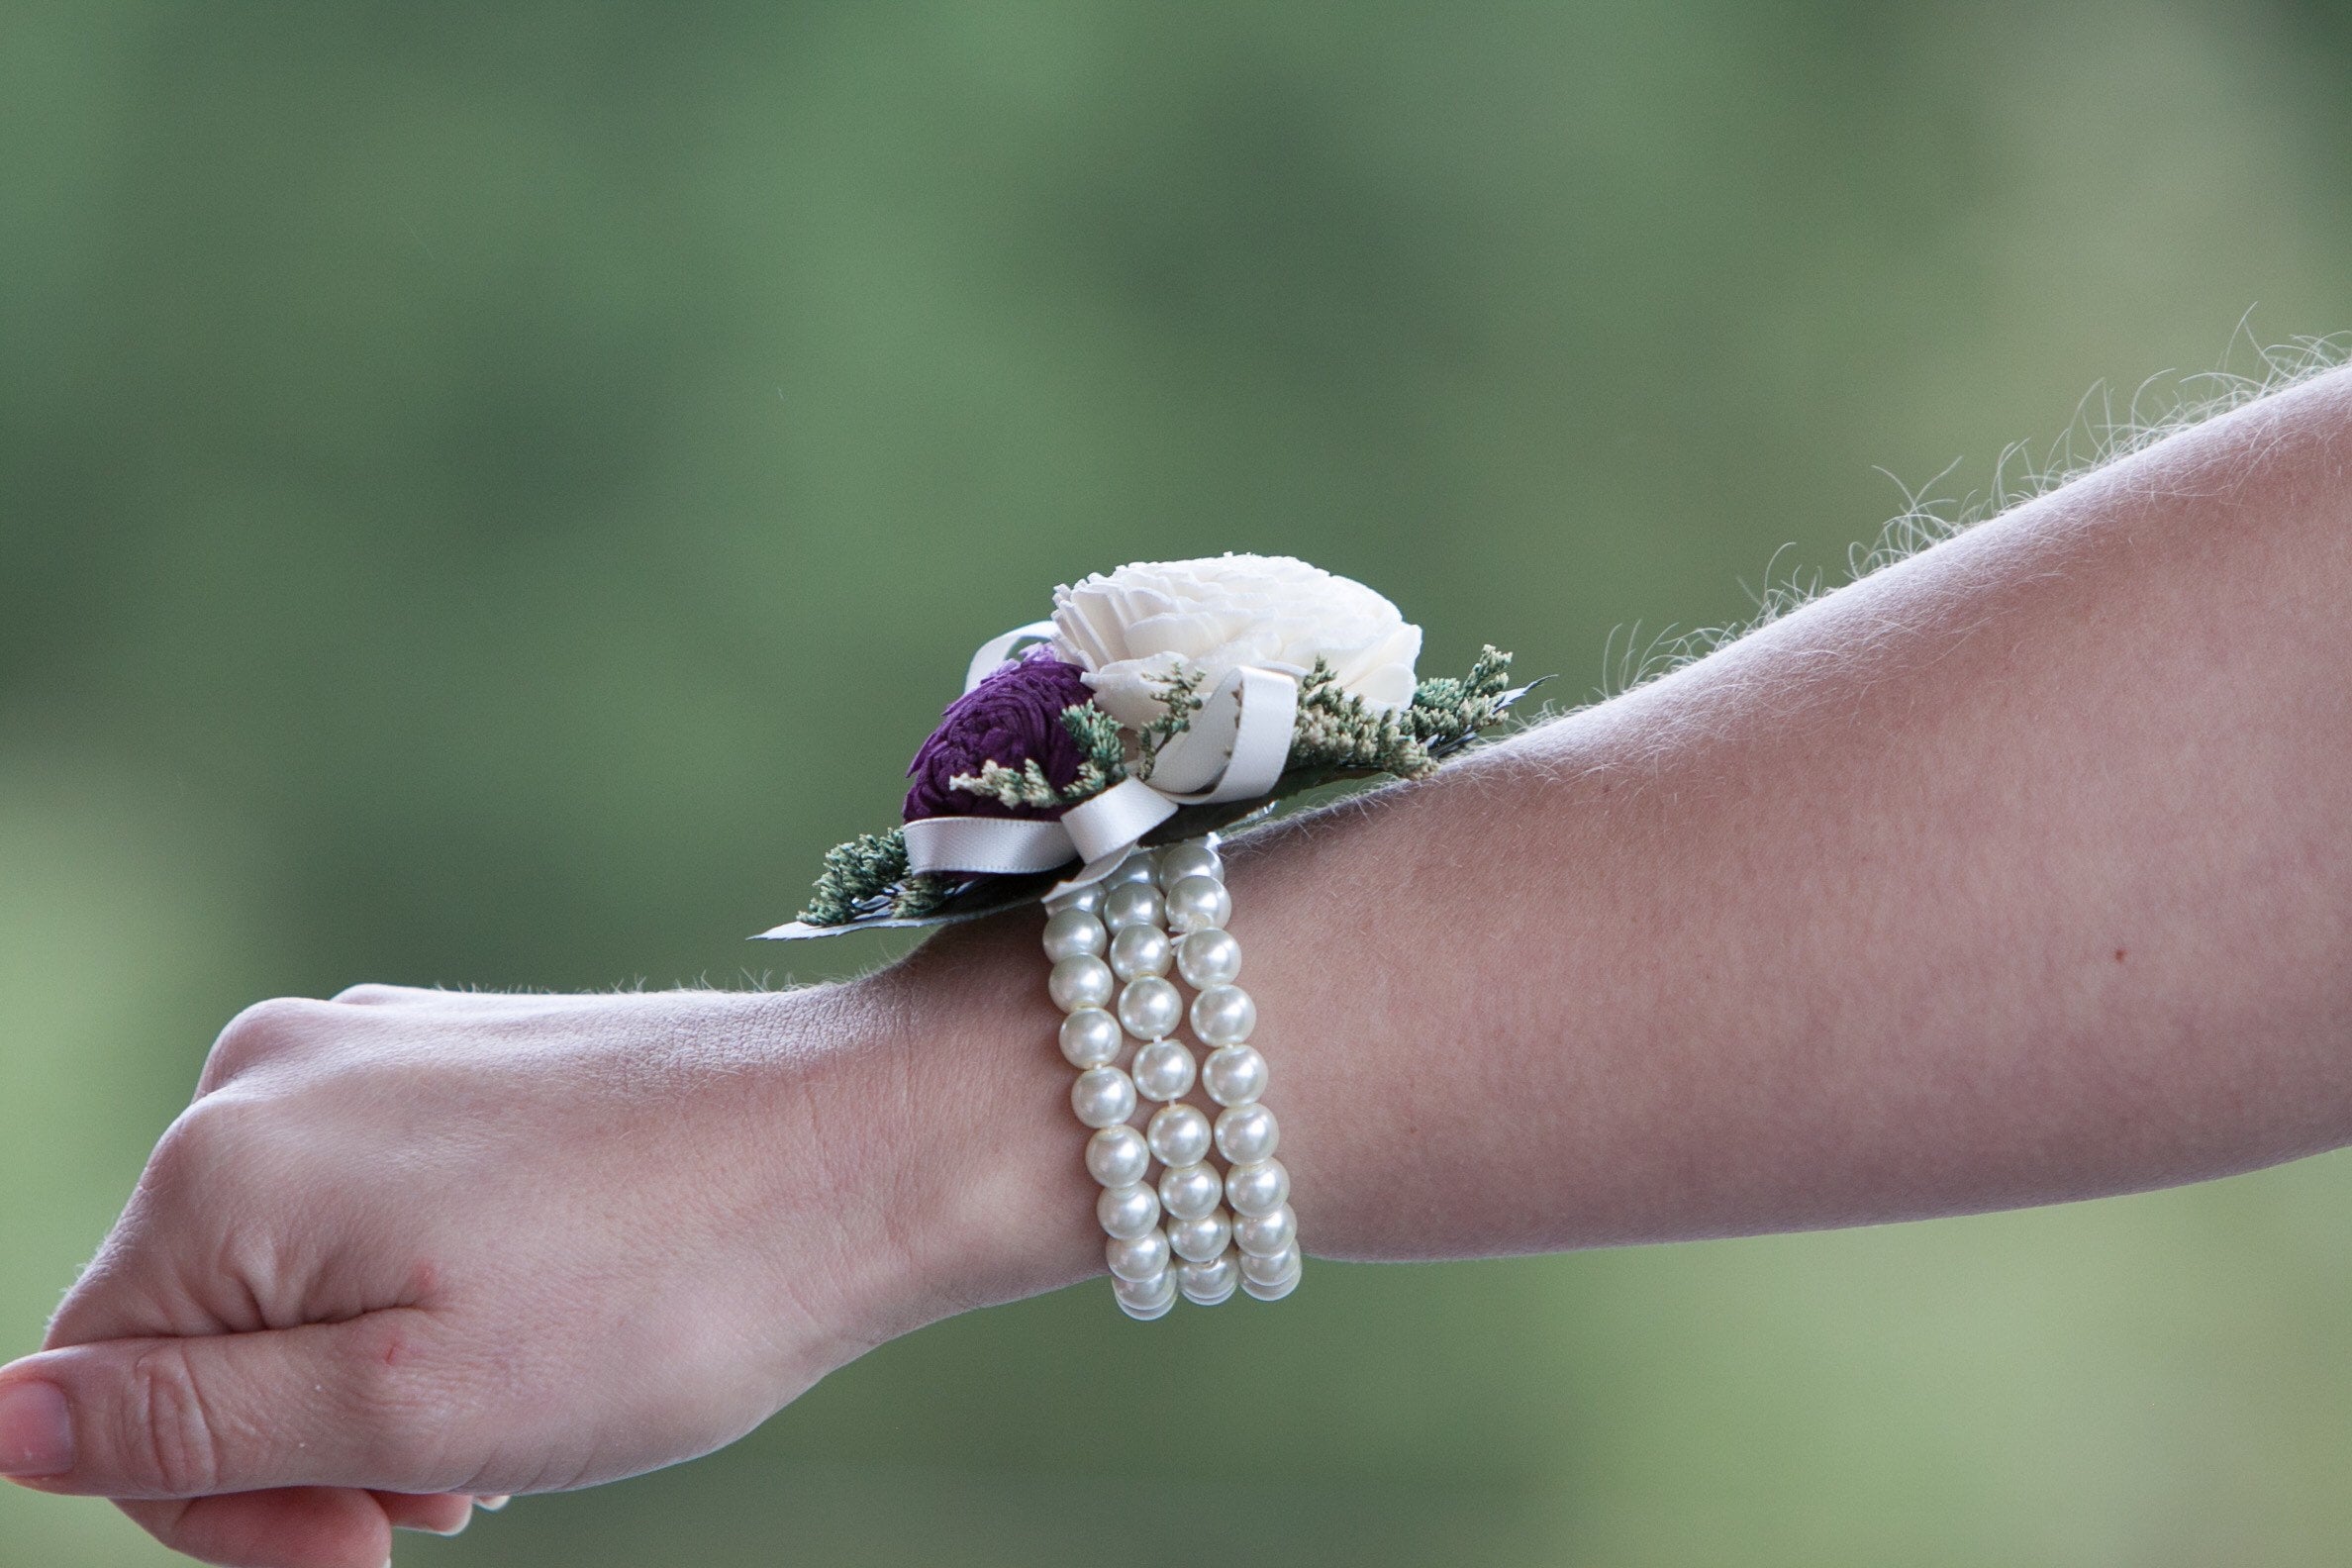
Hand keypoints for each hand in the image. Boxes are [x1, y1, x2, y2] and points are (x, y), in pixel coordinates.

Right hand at [0, 980, 998, 1566]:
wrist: (871, 1144)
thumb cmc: (660, 1291)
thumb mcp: (403, 1411)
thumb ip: (183, 1425)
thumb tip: (5, 1421)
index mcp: (223, 1161)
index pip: (105, 1390)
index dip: (221, 1514)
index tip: (377, 1554)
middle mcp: (271, 1073)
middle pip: (197, 1329)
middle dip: (310, 1448)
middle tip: (464, 1497)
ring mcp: (376, 1046)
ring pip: (298, 1280)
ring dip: (381, 1384)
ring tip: (520, 1417)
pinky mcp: (462, 1050)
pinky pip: (380, 1211)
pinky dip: (433, 1301)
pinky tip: (541, 1326)